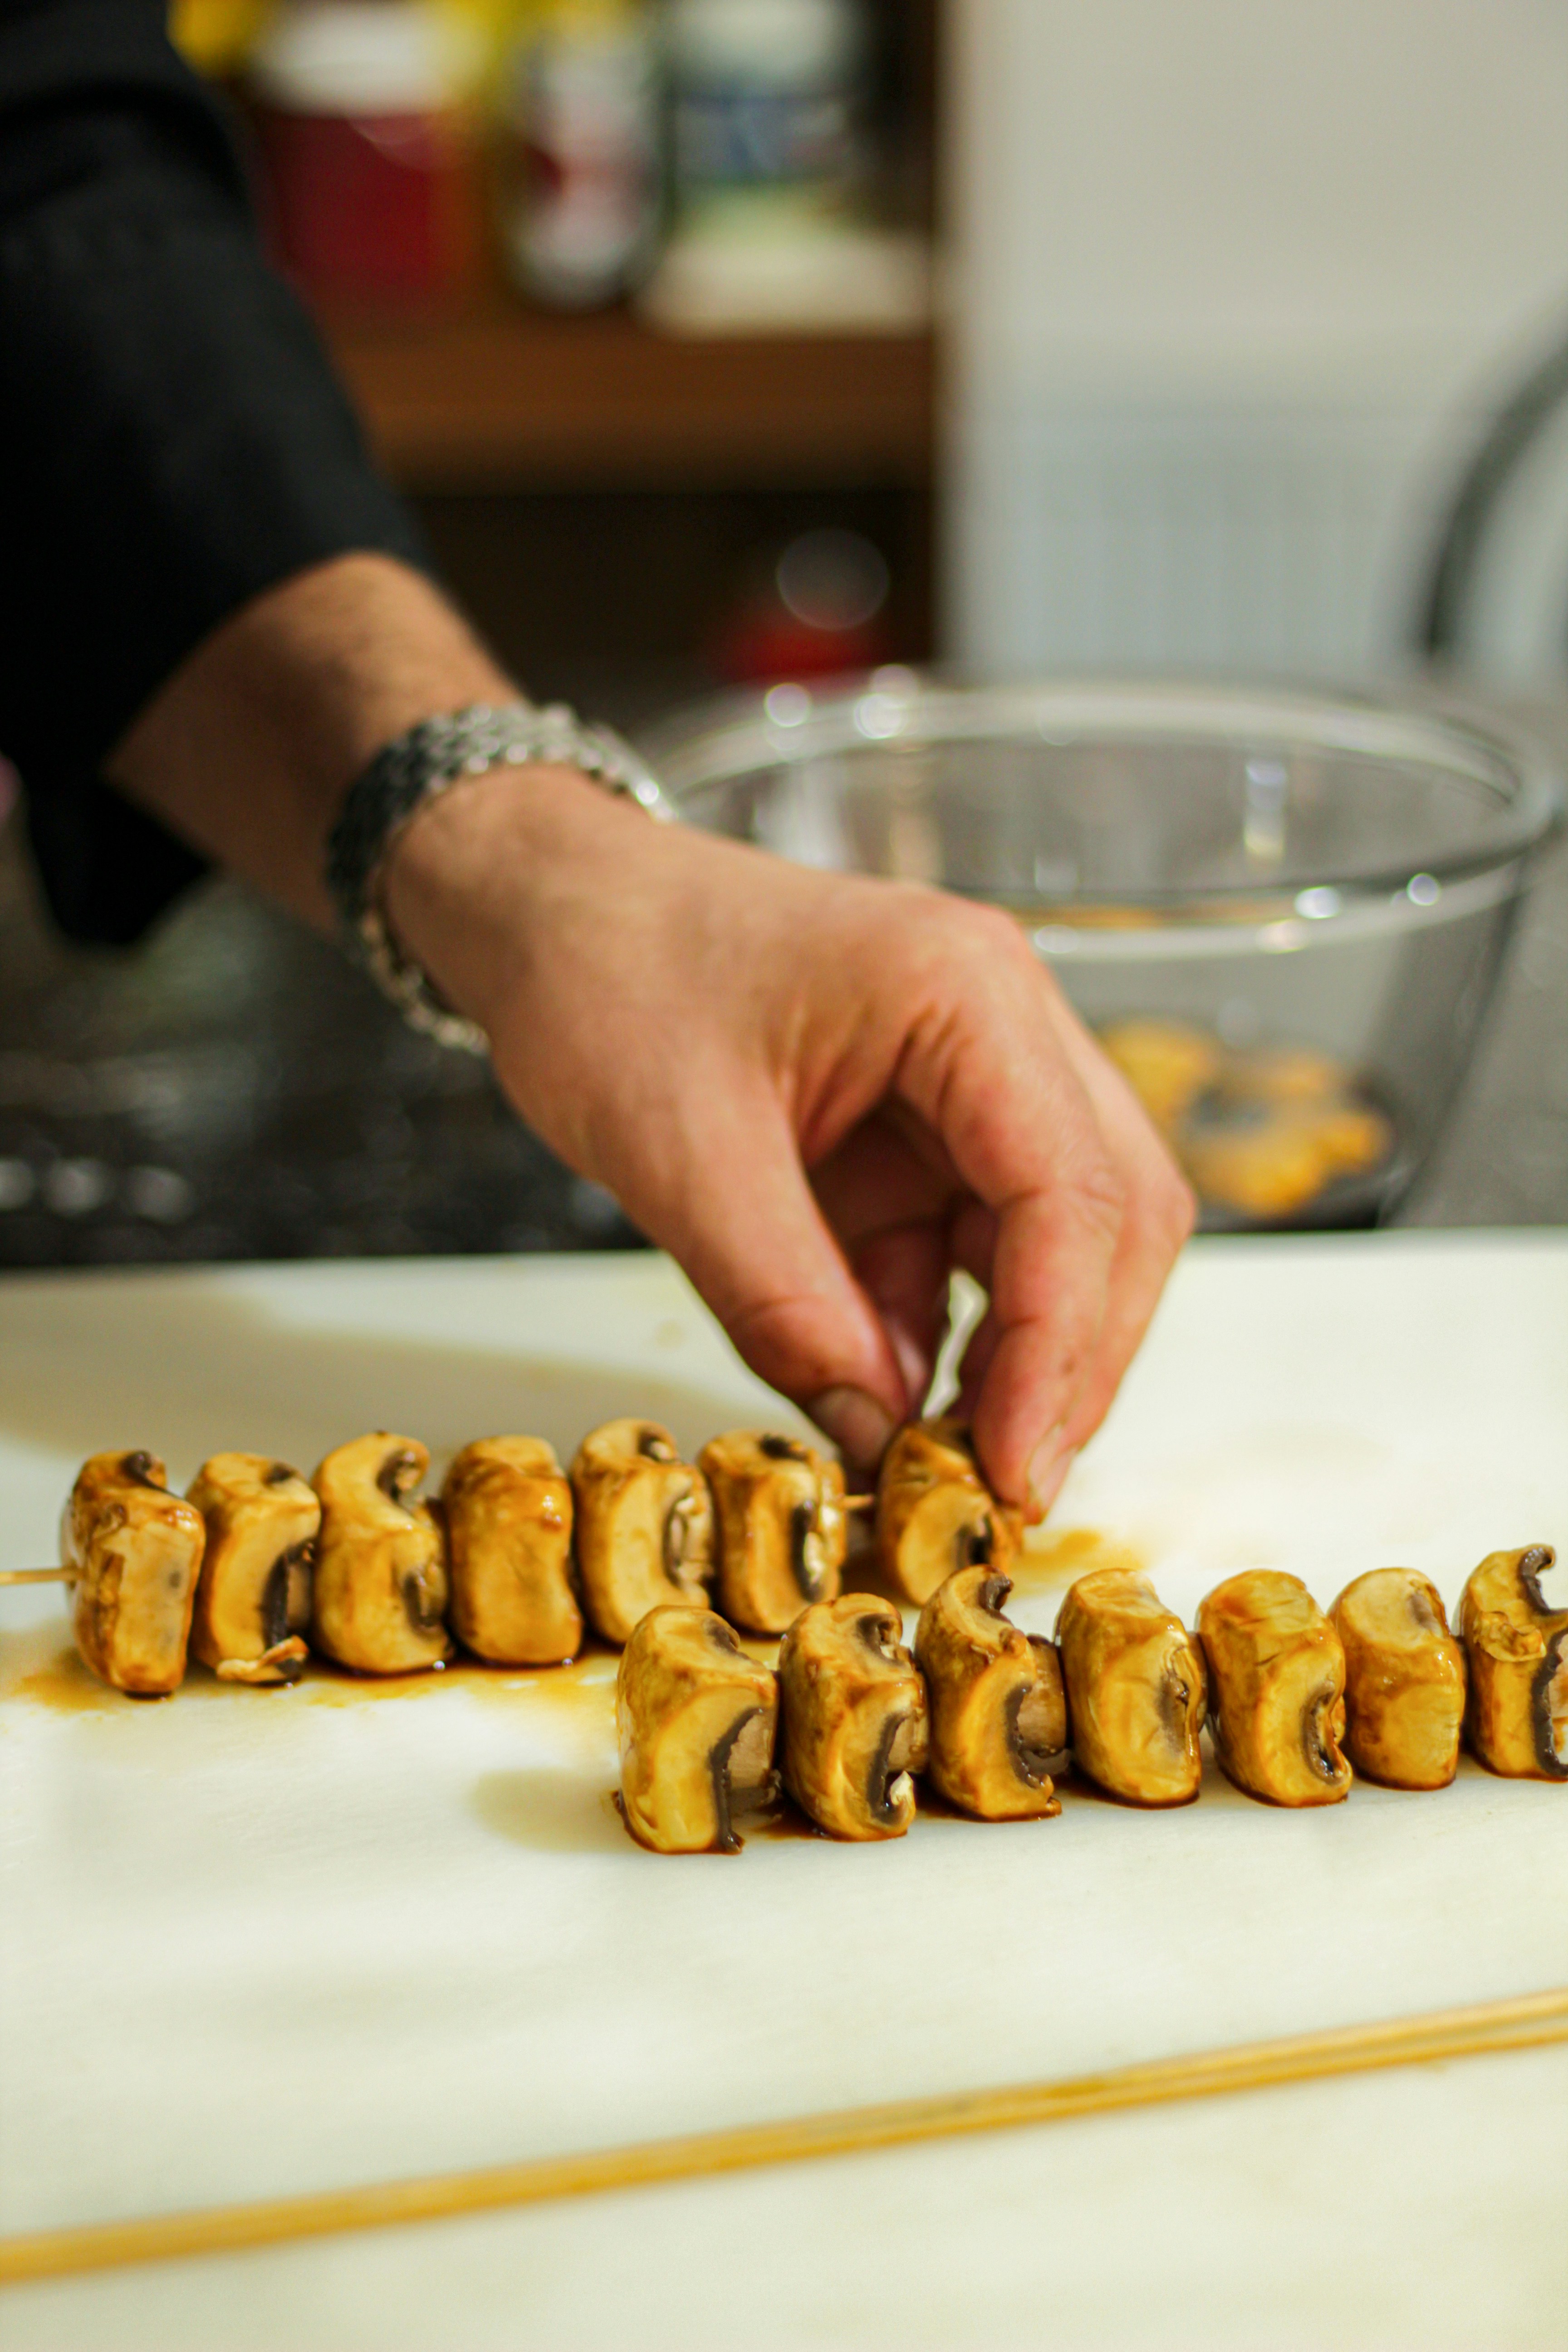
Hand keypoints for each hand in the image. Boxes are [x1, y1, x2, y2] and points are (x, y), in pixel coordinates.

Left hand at [384, 763, 1193, 1512]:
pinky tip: (888, 1399)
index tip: (1017, 1466)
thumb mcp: (677, 1153)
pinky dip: (943, 1335)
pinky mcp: (921, 1134)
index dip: (1058, 1346)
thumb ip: (781, 1302)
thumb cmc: (603, 970)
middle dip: (1065, 1361)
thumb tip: (868, 1430)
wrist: (550, 907)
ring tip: (942, 1461)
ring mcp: (970, 1080)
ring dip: (1013, 1360)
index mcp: (965, 992)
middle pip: (1109, 1219)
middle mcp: (1000, 1026)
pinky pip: (965, 1252)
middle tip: (998, 1485)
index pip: (1071, 1192)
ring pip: (1056, 1245)